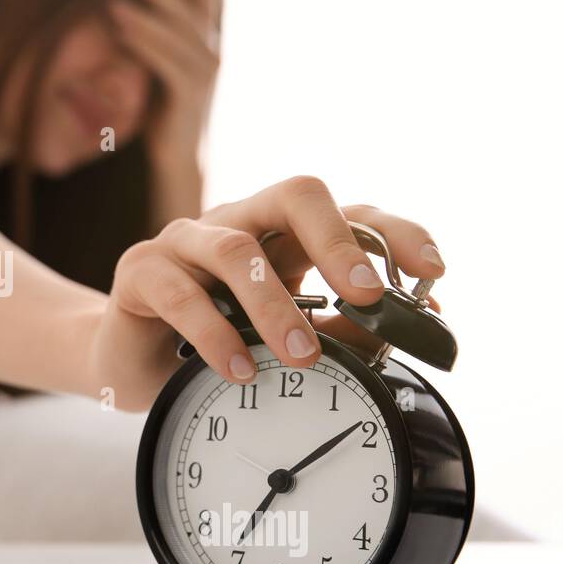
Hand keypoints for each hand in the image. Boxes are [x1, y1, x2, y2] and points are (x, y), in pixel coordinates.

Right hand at [88, 175, 445, 411]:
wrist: (131, 366)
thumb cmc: (213, 347)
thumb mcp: (287, 342)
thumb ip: (345, 331)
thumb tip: (411, 321)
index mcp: (281, 236)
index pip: (347, 213)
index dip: (394, 233)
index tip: (431, 271)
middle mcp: (237, 223)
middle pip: (295, 194)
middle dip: (337, 240)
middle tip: (365, 295)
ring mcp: (185, 241)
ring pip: (236, 249)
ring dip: (276, 306)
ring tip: (302, 357)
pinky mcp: (141, 270)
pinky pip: (181, 293)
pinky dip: (215, 334)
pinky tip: (238, 369)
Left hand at [107, 0, 222, 161]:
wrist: (177, 156)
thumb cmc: (162, 109)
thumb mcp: (160, 65)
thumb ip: (155, 36)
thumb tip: (123, 1)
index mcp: (207, 42)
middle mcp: (211, 53)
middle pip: (189, 9)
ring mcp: (204, 75)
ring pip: (176, 35)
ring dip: (145, 15)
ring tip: (113, 0)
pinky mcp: (189, 96)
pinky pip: (166, 63)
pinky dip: (143, 44)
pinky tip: (120, 30)